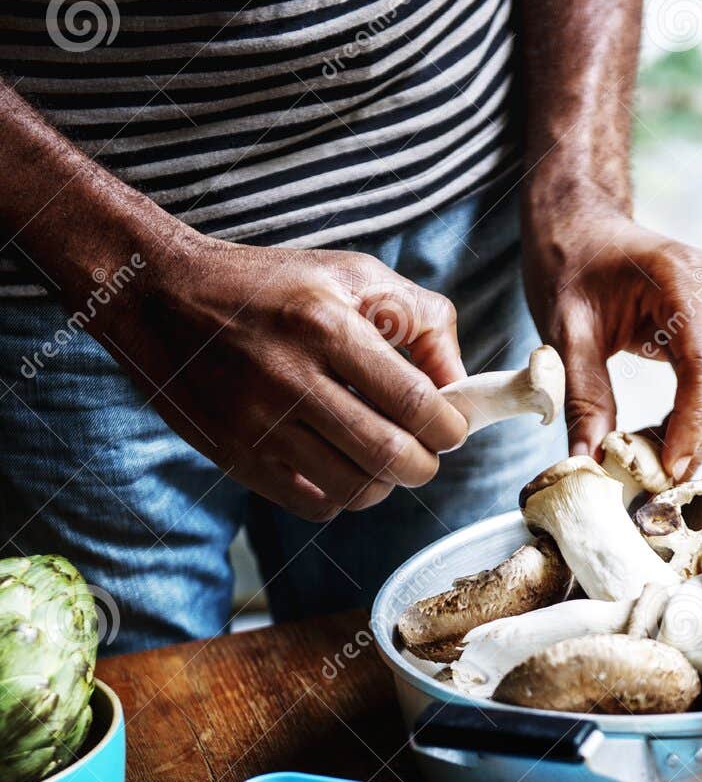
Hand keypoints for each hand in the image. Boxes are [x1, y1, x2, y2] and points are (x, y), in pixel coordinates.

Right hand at [99, 231, 468, 520]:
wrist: (161, 296)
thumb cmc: (270, 286)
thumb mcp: (350, 275)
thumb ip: (421, 320)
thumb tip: (459, 386)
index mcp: (326, 325)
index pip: (416, 404)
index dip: (450, 427)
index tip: (452, 425)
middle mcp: (291, 379)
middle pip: (391, 456)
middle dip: (424, 463)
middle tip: (424, 450)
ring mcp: (260, 425)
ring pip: (356, 489)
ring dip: (385, 483)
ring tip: (382, 457)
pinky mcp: (238, 458)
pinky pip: (314, 505)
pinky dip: (342, 496)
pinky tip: (339, 465)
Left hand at [522, 184, 701, 477]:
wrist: (580, 227)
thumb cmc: (570, 263)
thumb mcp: (566, 333)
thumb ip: (583, 397)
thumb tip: (590, 461)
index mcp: (682, 277)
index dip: (691, 425)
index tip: (667, 468)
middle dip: (698, 439)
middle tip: (658, 479)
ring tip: (658, 462)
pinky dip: (699, 417)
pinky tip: (667, 436)